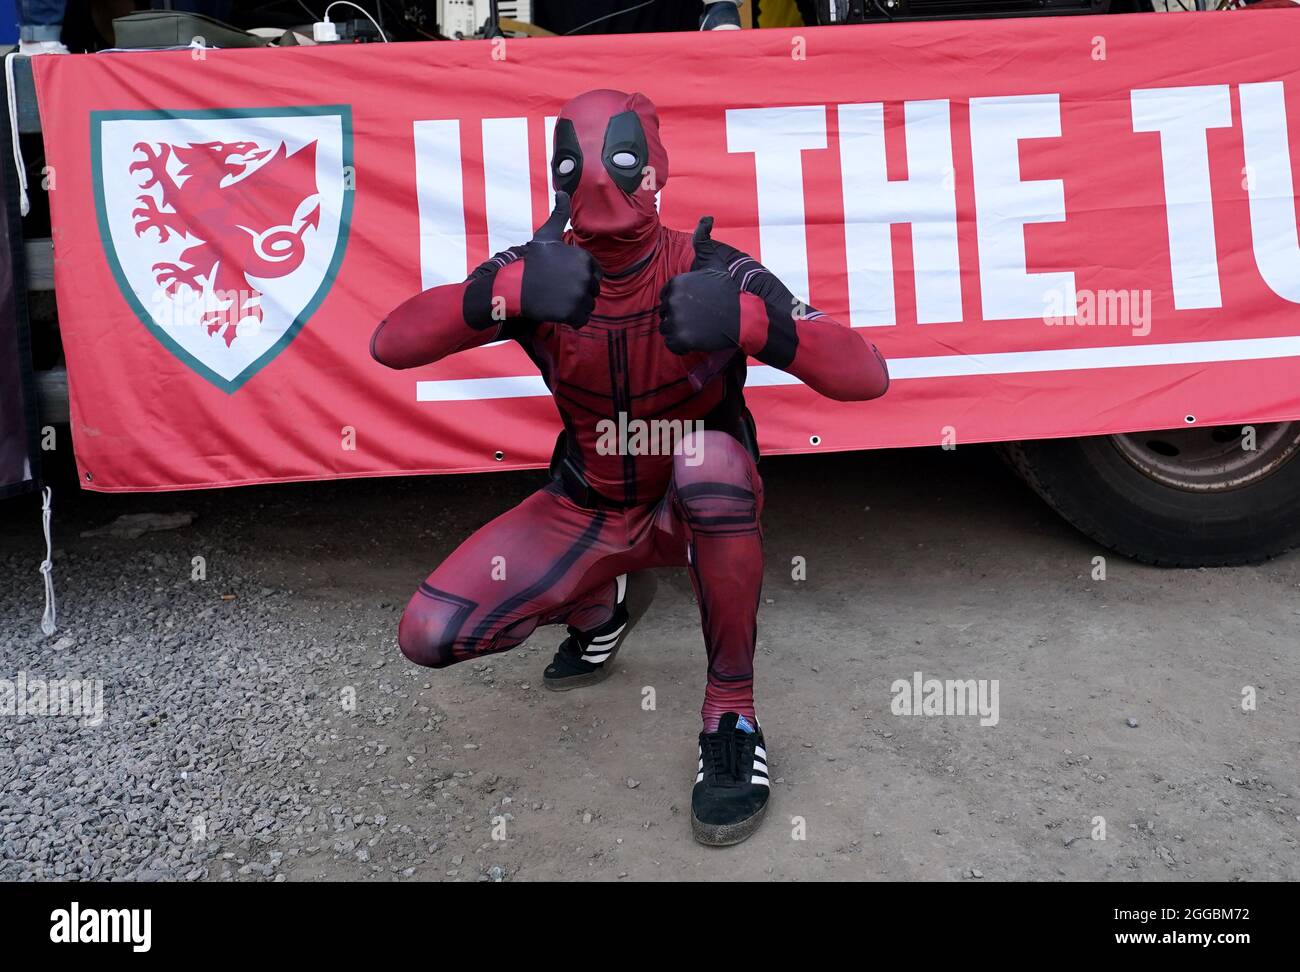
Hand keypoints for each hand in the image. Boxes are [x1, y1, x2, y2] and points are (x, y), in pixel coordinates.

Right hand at [518, 191, 600, 326]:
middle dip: (577, 293)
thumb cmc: (531, 262)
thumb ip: (559, 215)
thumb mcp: (546, 236)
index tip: (562, 277)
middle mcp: (585, 276)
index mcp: (584, 258)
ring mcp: (579, 295)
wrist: (513, 287)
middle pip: (592, 291)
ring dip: (574, 307)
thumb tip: (563, 191)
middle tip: (557, 290)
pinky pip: (581, 321)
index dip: (579, 278)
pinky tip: (556, 311)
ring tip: (556, 300)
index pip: (594, 275)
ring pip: (587, 307)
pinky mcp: (573, 313)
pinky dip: (571, 320)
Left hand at [657, 216, 742, 354]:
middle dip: (679, 317)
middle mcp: (673, 299)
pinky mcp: (681, 338)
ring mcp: (677, 319)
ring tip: (698, 328)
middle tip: (699, 318)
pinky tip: (696, 339)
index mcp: (677, 282)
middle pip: (665, 313)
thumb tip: (706, 217)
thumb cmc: (729, 291)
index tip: (696, 305)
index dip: (680, 302)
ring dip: (679, 332)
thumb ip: (703, 240)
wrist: (745, 317)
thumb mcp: (715, 262)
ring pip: (666, 330)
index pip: (666, 297)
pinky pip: (671, 345)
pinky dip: (681, 346)